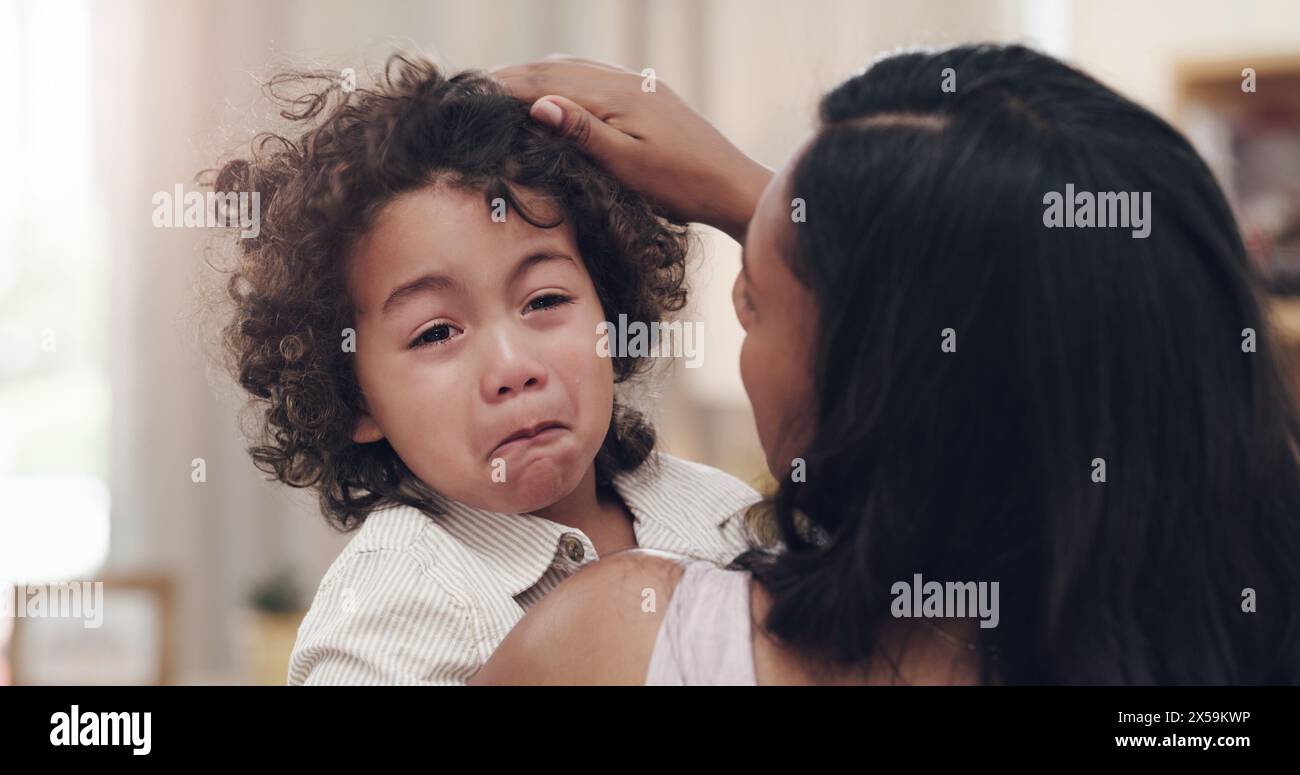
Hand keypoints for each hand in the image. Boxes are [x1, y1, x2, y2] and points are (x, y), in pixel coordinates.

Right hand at [492, 56, 771, 242]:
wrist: (731, 186)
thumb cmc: (681, 184)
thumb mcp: (627, 165)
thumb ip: (582, 132)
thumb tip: (536, 103)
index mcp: (615, 96)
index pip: (545, 84)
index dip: (504, 88)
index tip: (469, 95)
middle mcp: (624, 81)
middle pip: (555, 69)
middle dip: (513, 76)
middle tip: (474, 88)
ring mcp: (637, 86)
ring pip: (574, 69)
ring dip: (536, 74)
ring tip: (503, 85)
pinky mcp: (647, 96)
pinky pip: (595, 76)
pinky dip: (564, 78)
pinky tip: (557, 90)